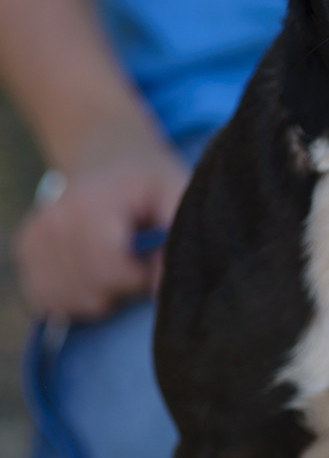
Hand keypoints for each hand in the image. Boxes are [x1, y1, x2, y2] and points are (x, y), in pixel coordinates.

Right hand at [14, 127, 188, 319]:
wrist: (105, 156)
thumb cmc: (146, 181)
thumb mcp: (175, 191)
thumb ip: (175, 234)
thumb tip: (160, 287)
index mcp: (88, 206)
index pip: (108, 270)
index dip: (139, 276)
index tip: (152, 257)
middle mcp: (53, 222)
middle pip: (91, 292)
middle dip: (124, 286)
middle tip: (137, 258)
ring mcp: (33, 238)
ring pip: (71, 301)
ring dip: (101, 293)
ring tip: (116, 260)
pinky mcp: (24, 253)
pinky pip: (50, 300)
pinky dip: (76, 295)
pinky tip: (92, 271)